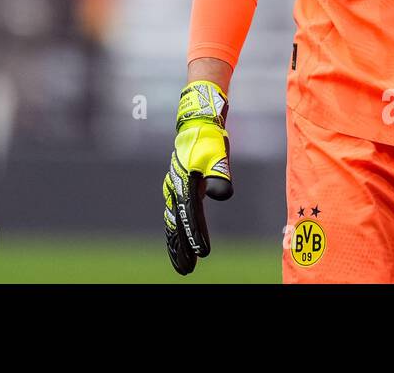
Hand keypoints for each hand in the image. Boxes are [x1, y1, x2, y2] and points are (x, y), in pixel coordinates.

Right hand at [163, 80, 232, 274]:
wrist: (196, 124)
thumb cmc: (209, 140)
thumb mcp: (218, 155)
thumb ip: (219, 176)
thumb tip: (221, 195)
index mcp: (184, 182)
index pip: (190, 214)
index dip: (196, 235)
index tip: (203, 254)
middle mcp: (175, 188)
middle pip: (177, 224)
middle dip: (182, 247)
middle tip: (187, 269)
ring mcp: (174, 189)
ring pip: (172, 222)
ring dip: (176, 243)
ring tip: (182, 264)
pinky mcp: (178, 189)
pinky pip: (174, 215)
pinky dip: (175, 232)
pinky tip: (177, 244)